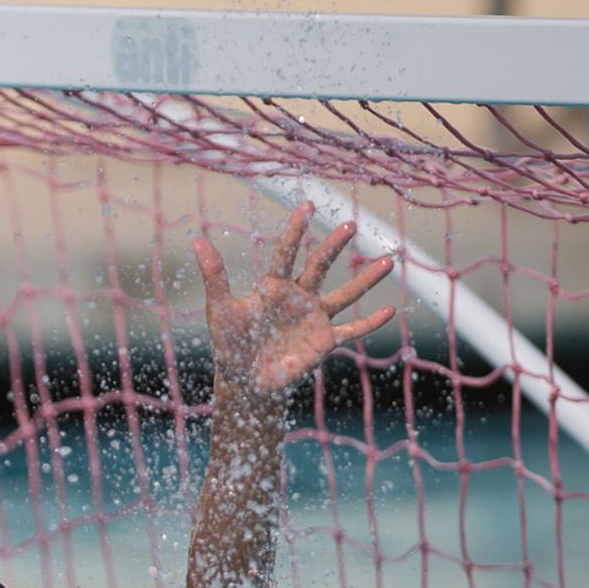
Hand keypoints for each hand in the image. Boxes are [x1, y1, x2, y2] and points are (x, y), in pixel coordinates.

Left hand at [194, 203, 396, 397]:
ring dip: (366, 279)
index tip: (307, 207)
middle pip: (320, 266)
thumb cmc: (230, 343)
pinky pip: (352, 330)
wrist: (244, 380)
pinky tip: (390, 309)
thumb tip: (198, 240)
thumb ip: (215, 275)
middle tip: (350, 224)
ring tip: (389, 260)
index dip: (296, 230)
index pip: (287, 252)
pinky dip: (370, 322)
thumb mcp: (220, 308)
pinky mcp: (324, 342)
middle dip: (334, 245)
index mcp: (274, 287)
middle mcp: (298, 298)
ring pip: (345, 294)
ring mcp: (314, 319)